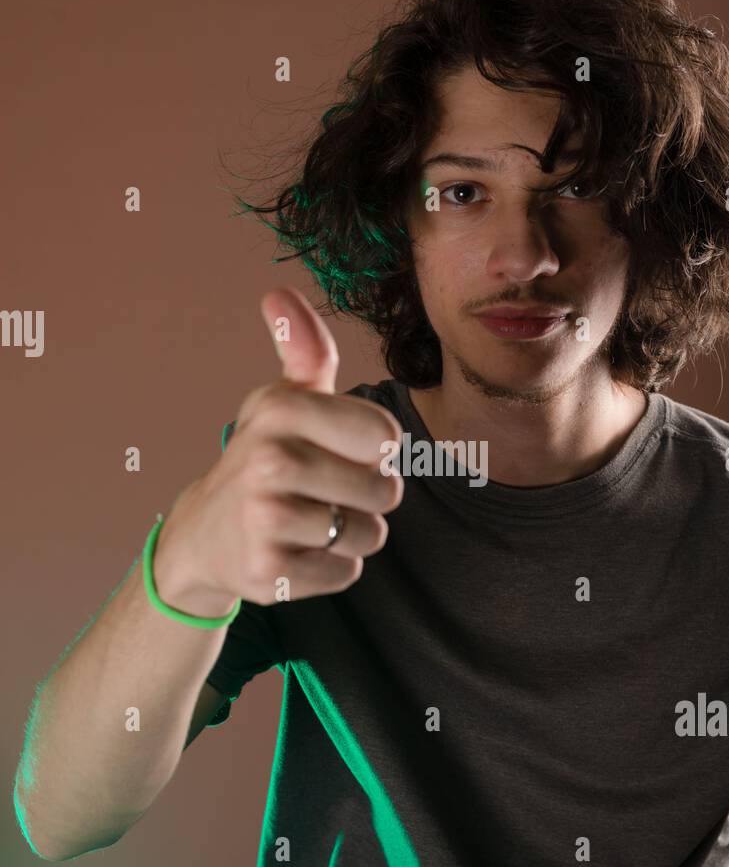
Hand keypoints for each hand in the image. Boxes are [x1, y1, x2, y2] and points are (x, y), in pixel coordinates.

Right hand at [152, 287, 403, 615]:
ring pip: (370, 534)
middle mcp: (270, 461)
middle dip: (368, 497)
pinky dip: (334, 567)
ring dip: (353, 534)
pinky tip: (299, 551)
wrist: (204, 535)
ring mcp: (267, 519)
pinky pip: (347, 572)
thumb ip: (303, 353)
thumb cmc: (264, 459)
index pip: (387, 435)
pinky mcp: (270, 571)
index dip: (378, 450)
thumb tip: (277, 294)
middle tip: (327, 492)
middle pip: (386, 490)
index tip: (346, 451)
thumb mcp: (282, 403)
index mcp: (282, 412)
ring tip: (312, 522)